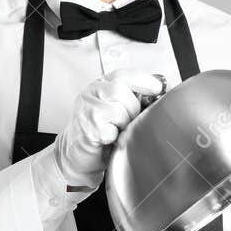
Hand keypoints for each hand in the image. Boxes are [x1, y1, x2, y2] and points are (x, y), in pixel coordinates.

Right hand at [53, 70, 164, 192]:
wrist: (74, 155)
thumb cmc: (96, 133)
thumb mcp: (112, 109)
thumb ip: (128, 98)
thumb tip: (154, 94)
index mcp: (98, 86)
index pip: (122, 75)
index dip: (142, 80)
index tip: (157, 88)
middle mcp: (90, 94)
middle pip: (121, 92)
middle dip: (132, 109)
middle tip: (128, 120)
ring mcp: (87, 111)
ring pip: (119, 111)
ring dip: (124, 124)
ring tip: (116, 130)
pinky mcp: (89, 129)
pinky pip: (113, 131)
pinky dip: (115, 138)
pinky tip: (109, 140)